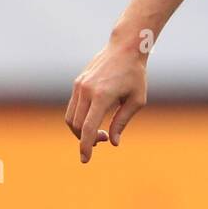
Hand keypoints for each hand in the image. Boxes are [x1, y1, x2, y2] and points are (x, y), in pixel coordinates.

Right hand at [66, 40, 148, 162]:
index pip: (88, 128)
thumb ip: (122, 121)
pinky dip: (79, 118)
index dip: (85, 146)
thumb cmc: (135, 75)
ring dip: (80, 130)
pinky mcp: (77, 83)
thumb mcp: (136, 100)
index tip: (85, 160)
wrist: (125, 48)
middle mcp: (86, 91)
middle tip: (103, 139)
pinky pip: (72, 107)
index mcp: (102, 96)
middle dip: (86, 139)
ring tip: (98, 131)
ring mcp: (79, 86)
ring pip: (71, 118)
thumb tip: (113, 142)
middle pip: (77, 126)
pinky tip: (93, 118)